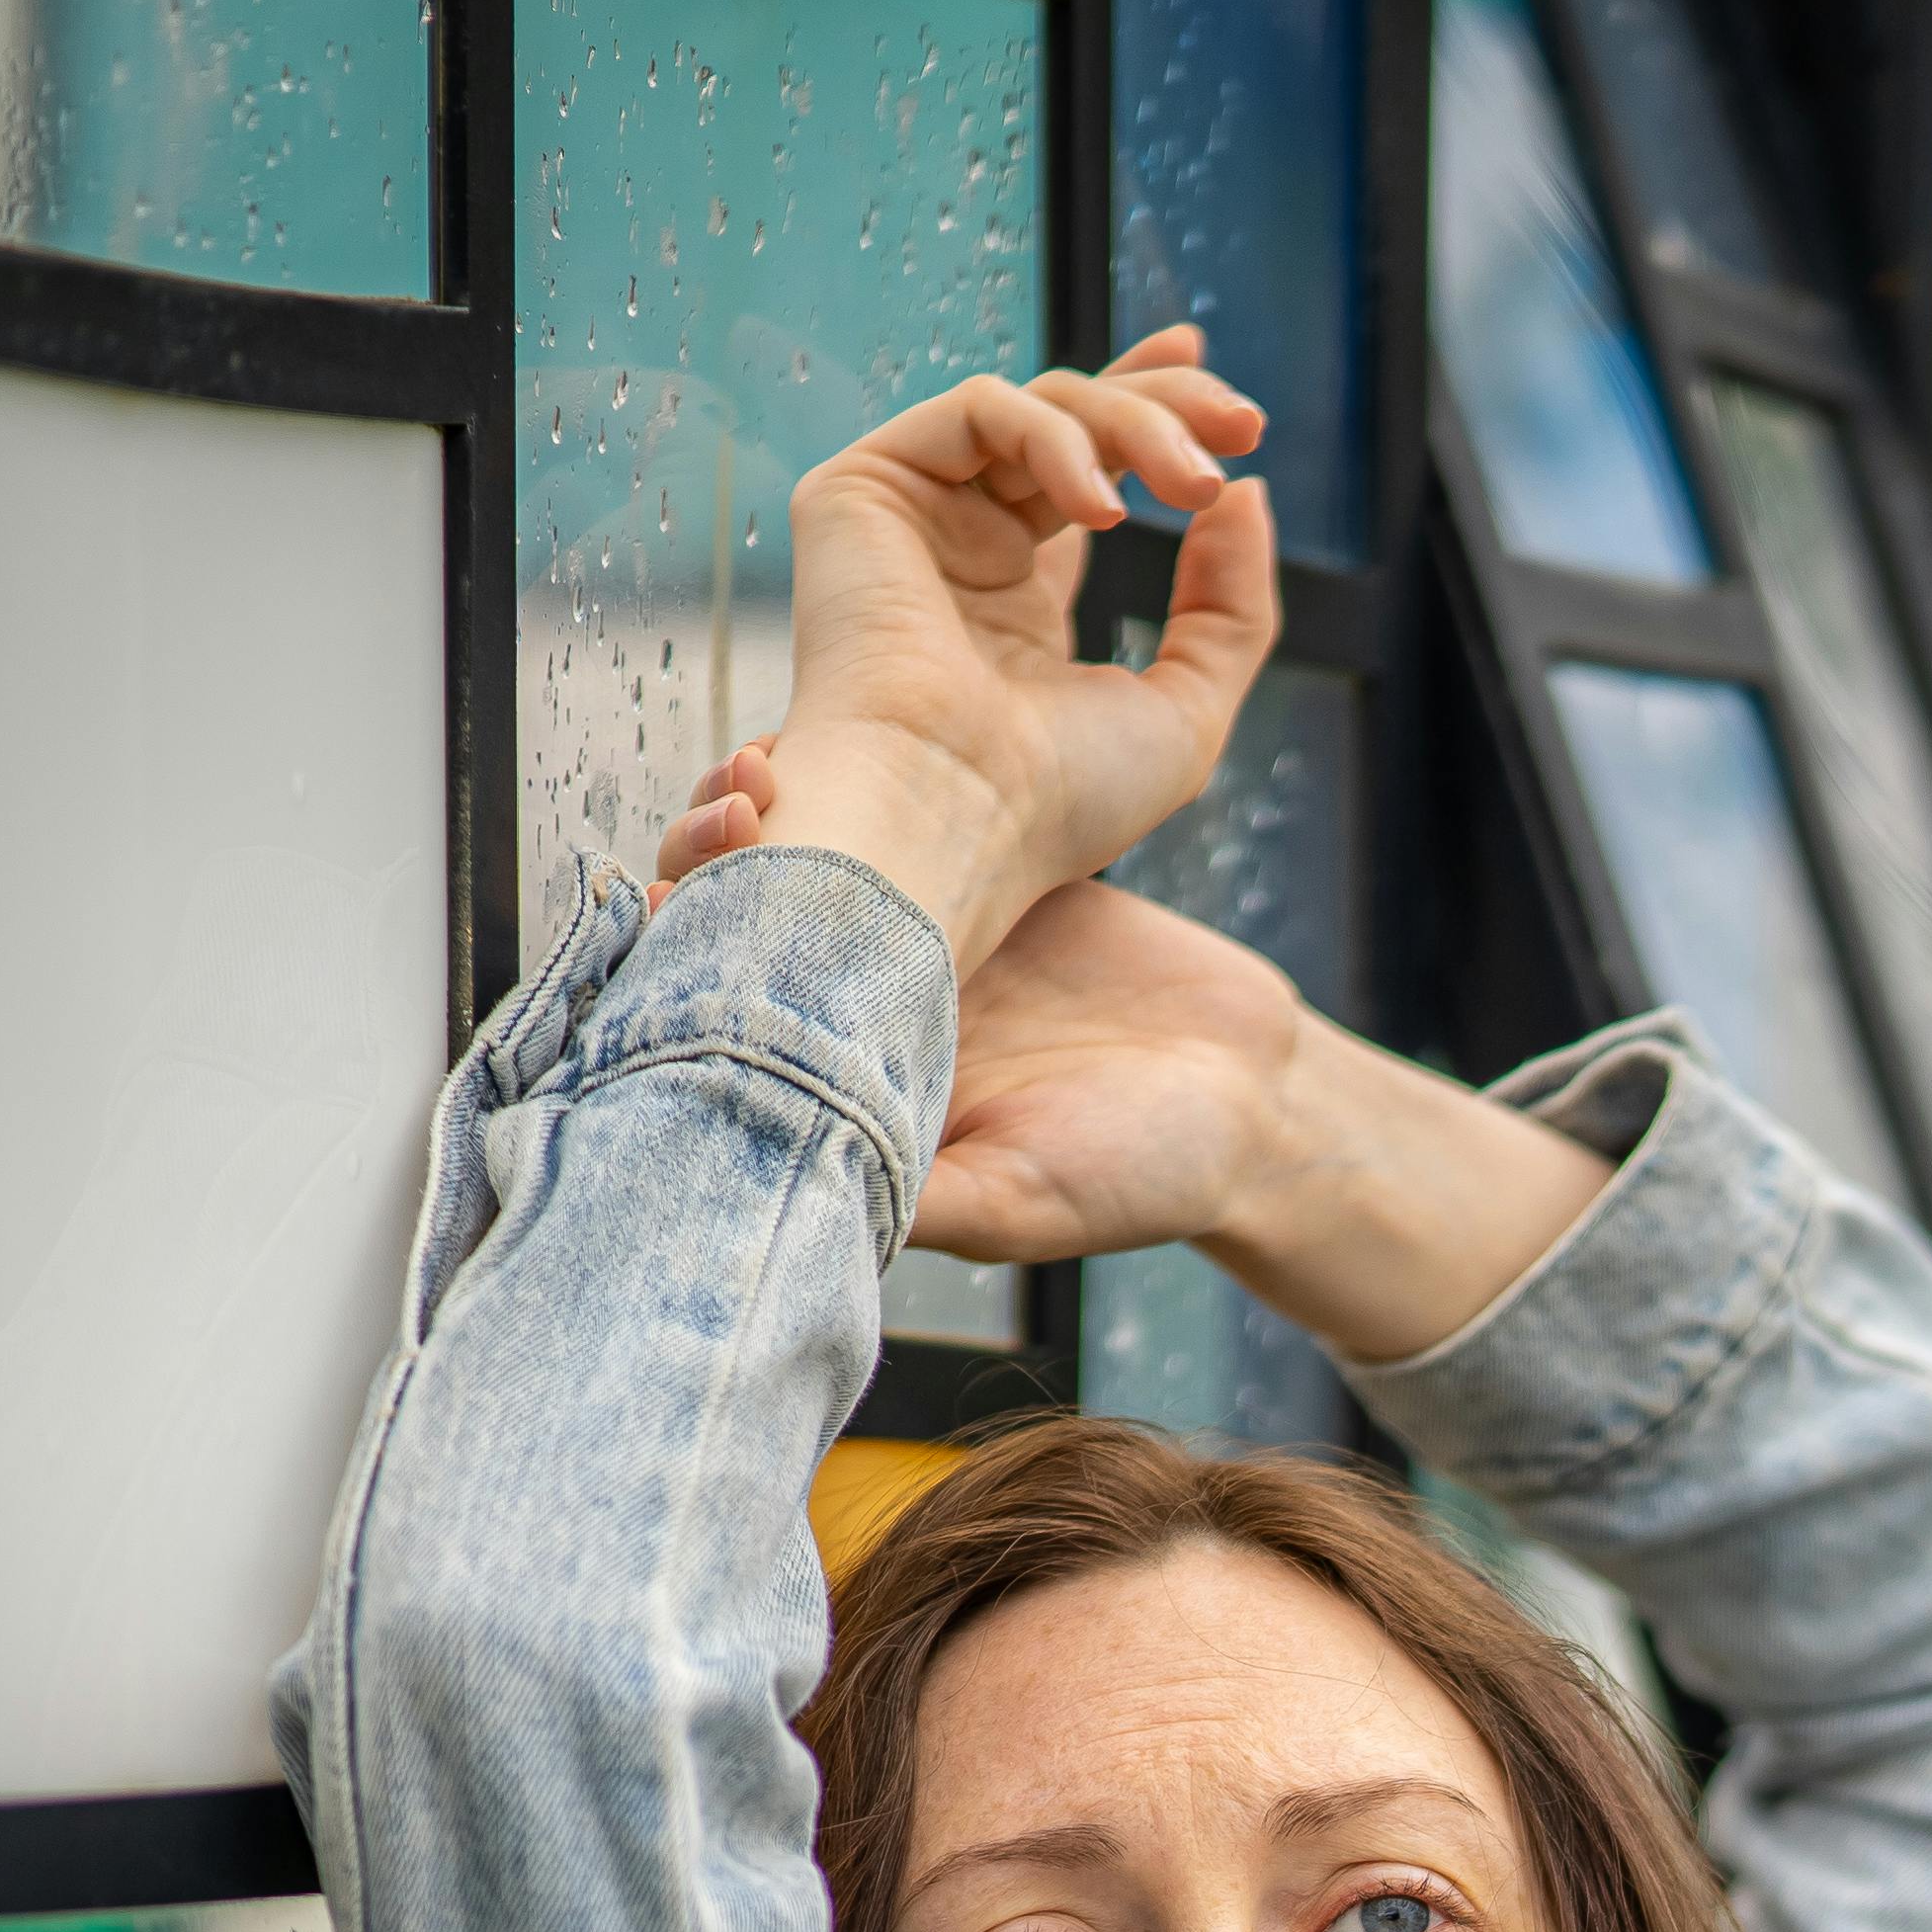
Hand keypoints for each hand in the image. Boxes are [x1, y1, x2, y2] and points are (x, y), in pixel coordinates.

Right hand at [652, 339, 1275, 974]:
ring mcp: (912, 517)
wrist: (950, 819)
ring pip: (1037, 406)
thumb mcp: (1186, 712)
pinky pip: (979, 410)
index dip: (1146, 409)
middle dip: (1167, 408)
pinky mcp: (863, 489)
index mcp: (1019, 606)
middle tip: (1243, 427)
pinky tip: (1102, 508)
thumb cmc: (1055, 802)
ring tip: (1194, 486)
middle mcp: (963, 552)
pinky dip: (1056, 438)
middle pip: (1071, 424)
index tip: (1221, 392)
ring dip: (1133, 426)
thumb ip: (1231, 609)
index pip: (1082, 473)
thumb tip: (1248, 490)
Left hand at [657, 740, 1308, 1257]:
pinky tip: (847, 726)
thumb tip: (815, 1205)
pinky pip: (908, 795)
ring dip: (785, 796)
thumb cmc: (1149, 1175)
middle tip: (733, 809)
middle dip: (720, 854)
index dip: (698, 953)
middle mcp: (876, 998)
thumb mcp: (1031, 1202)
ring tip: (766, 762)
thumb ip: (937, 1201)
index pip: (743, 1013)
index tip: (678, 904)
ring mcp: (929, 925)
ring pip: (821, 841)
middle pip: (758, 912)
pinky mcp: (986, 861)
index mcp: (865, 1073)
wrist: (1253, 1096)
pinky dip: (870, 761)